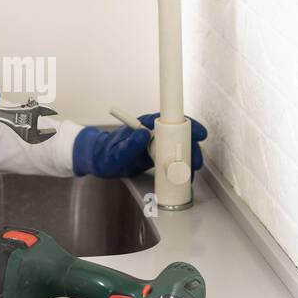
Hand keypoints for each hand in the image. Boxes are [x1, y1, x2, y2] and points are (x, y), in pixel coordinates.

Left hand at [72, 113, 207, 179]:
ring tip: (191, 174)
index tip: (197, 134)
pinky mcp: (158, 156)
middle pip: (180, 136)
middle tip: (195, 163)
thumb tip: (144, 134)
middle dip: (191, 148)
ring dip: (188, 160)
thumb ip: (129, 145)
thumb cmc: (105, 153)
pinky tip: (184, 177)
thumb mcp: (115, 152)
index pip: (171, 120)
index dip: (187, 126)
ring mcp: (157, 144)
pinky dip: (181, 168)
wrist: (100, 161)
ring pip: (180, 149)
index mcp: (146, 124)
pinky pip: (174, 159)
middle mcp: (154, 132)